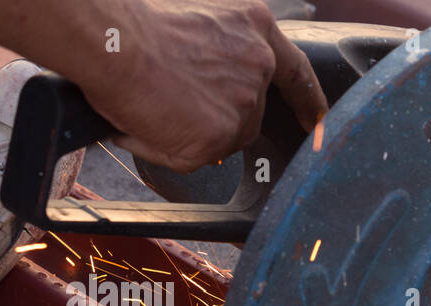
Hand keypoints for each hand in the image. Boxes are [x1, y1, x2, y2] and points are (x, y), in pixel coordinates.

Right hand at [0, 0, 327, 172]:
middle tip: (171, 99)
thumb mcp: (198, 25)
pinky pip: (197, 156)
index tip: (317, 121)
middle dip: (216, 116)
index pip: (296, 71)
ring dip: (191, 131)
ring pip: (224, 138)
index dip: (308, 100)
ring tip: (154, 103)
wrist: (113, 43)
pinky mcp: (223, 135)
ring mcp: (244, 104)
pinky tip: (149, 121)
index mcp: (254, 29)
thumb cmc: (136, 28)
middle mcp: (258, 66)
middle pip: (249, 113)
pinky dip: (168, 146)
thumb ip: (223, 60)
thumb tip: (213, 99)